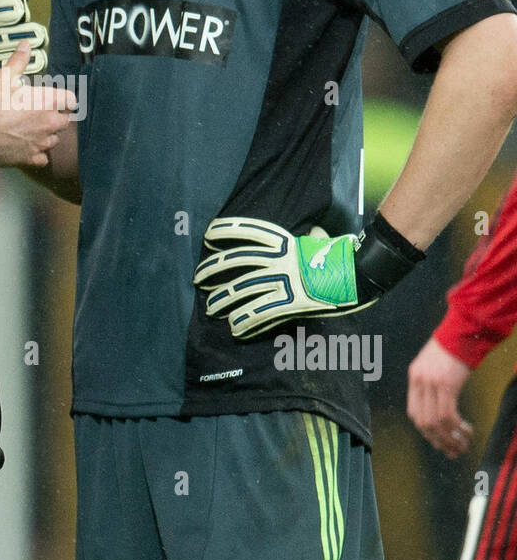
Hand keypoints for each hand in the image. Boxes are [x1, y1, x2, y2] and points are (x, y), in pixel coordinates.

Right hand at [0, 42, 74, 167]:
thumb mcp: (4, 76)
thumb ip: (19, 61)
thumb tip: (26, 45)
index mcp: (47, 101)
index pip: (71, 100)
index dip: (65, 99)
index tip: (58, 99)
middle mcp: (50, 123)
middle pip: (65, 122)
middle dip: (56, 117)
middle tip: (42, 113)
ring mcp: (41, 142)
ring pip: (54, 140)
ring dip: (48, 135)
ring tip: (34, 130)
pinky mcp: (30, 157)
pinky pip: (42, 158)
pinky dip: (37, 154)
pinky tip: (28, 148)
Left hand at [194, 217, 371, 338]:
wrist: (361, 276)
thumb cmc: (344, 259)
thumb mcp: (325, 242)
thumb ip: (312, 238)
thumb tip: (313, 233)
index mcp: (285, 243)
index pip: (250, 231)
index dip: (227, 230)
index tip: (208, 235)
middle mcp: (279, 260)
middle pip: (237, 261)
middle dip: (213, 269)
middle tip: (198, 278)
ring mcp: (283, 281)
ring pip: (242, 289)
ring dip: (222, 299)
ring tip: (209, 308)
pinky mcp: (289, 303)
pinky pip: (259, 313)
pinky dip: (244, 322)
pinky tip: (234, 329)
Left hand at [407, 337, 473, 457]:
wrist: (462, 332)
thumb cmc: (452, 349)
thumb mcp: (433, 365)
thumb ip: (431, 385)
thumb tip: (439, 409)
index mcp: (414, 377)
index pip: (413, 413)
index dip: (426, 431)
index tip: (439, 441)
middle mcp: (419, 381)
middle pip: (423, 422)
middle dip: (439, 441)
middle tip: (453, 451)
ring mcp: (431, 383)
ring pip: (436, 422)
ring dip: (450, 438)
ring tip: (463, 445)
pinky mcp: (447, 384)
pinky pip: (448, 414)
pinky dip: (457, 427)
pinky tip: (467, 430)